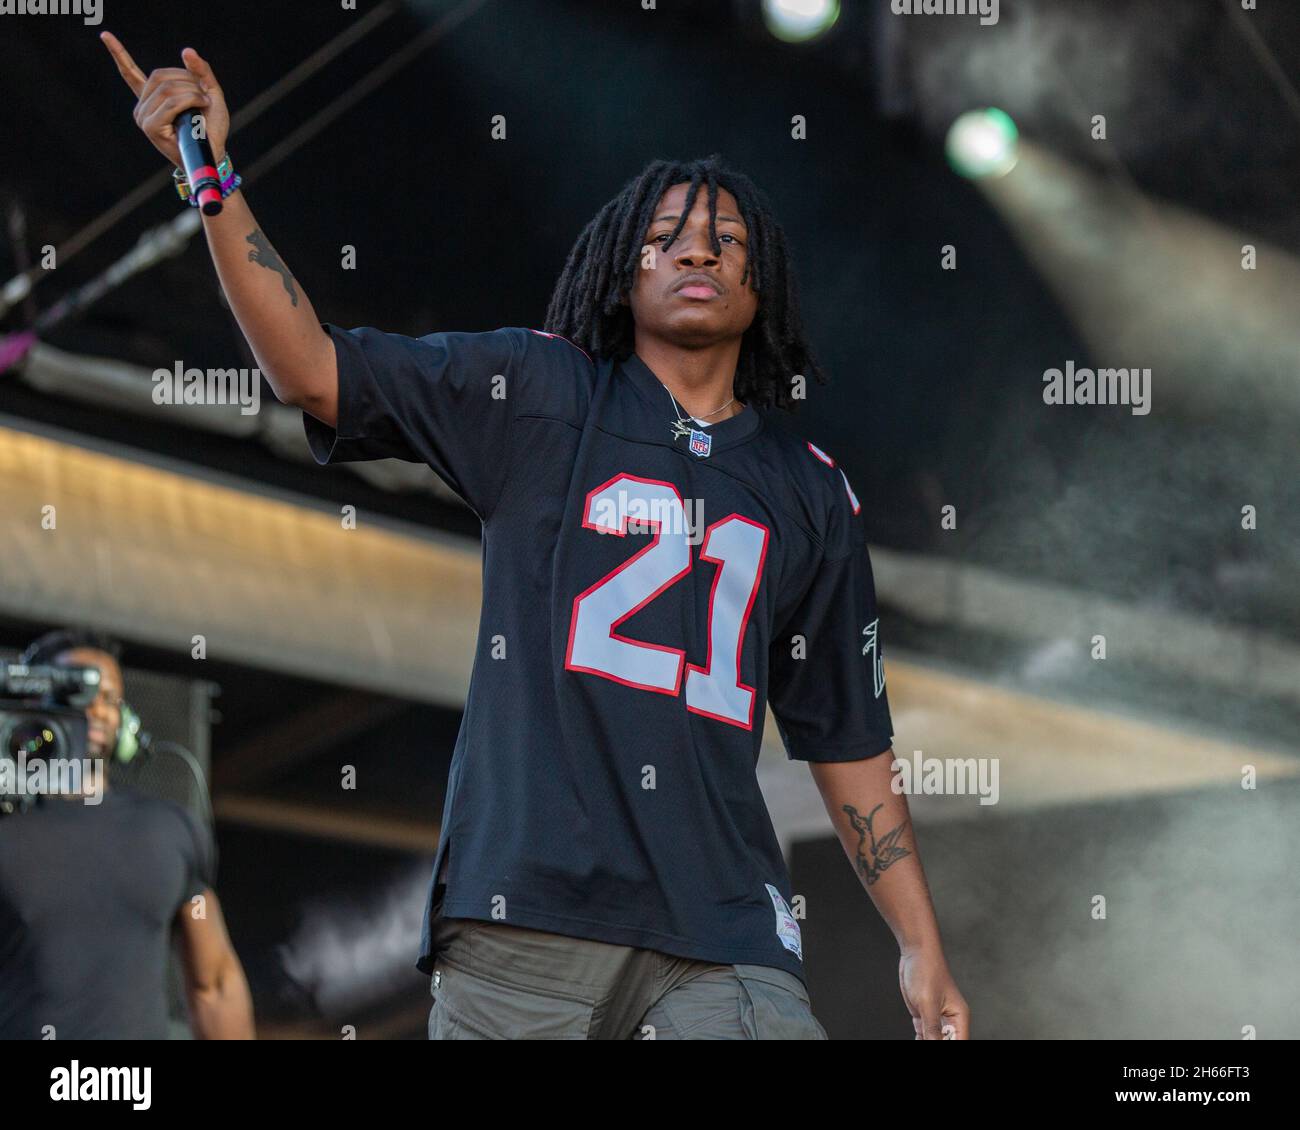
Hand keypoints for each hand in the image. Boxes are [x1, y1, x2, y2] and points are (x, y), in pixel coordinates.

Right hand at [101, 32, 229, 168]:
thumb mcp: (210, 93)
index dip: (118, 53)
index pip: (130, 73)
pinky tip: (202, 104)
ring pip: (167, 89)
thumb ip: (200, 72)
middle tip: (204, 96)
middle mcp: (142, 106)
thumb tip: (186, 50)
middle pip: (160, 77)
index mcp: (150, 98)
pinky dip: (190, 100)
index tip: (104, 34)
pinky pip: (170, 103)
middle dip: (188, 81)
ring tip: (204, 104)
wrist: (213, 154)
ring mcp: (144, 117)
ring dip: (192, 92)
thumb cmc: (211, 127)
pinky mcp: (150, 126)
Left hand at [899, 946, 969, 1038]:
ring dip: (927, 1042)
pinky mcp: (924, 1014)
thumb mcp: (928, 1004)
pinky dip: (920, 1039)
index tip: (936, 1043)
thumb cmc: (927, 972)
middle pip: (947, 1042)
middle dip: (936, 1044)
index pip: (958, 1042)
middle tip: (925, 1039)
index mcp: (959, 1018)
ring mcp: (936, 1017)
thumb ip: (932, 1028)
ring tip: (920, 1039)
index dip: (950, 1047)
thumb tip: (933, 1045)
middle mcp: (950, 1020)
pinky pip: (924, 1033)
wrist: (915, 952)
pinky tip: (917, 1039)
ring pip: (934, 1040)